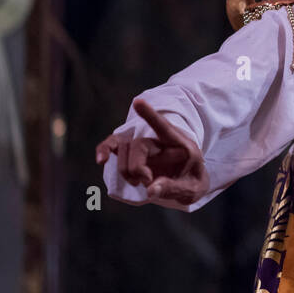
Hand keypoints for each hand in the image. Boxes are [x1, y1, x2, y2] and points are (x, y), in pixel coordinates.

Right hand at [94, 99, 208, 204]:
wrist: (189, 182)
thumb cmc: (191, 182)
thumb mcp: (192, 189)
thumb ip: (173, 188)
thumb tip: (150, 190)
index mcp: (181, 145)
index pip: (165, 127)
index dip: (150, 115)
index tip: (137, 102)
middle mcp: (161, 140)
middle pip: (139, 145)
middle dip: (137, 167)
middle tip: (146, 182)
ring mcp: (145, 145)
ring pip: (125, 148)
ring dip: (126, 169)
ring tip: (138, 182)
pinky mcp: (132, 152)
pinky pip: (114, 145)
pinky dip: (105, 150)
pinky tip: (101, 160)